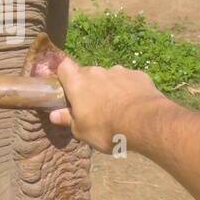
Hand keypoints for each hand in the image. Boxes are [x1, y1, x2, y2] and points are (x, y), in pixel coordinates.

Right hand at [49, 57, 169, 153]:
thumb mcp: (82, 131)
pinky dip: (128, 88)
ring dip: (109, 87)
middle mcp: (96, 72)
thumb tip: (54, 115)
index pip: (63, 67)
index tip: (67, 88)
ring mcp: (118, 71)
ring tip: (117, 107)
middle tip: (93, 105)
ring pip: (109, 76)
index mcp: (78, 84)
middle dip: (88, 85)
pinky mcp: (137, 74)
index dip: (64, 75)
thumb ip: (68, 120)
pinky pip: (128, 79)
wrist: (144, 122)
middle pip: (87, 73)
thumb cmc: (106, 129)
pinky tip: (134, 104)